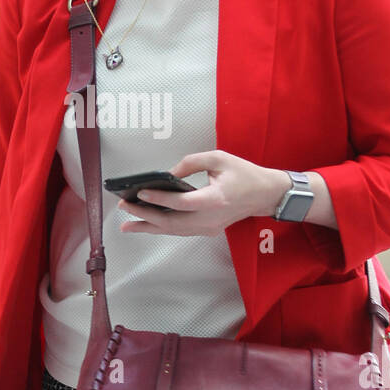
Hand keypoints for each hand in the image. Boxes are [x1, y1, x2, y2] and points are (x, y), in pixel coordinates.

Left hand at [116, 149, 281, 237]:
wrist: (265, 194)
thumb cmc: (244, 174)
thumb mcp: (219, 158)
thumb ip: (191, 163)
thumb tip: (167, 173)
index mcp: (216, 199)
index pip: (181, 203)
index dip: (159, 198)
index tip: (140, 191)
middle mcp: (211, 218)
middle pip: (172, 223)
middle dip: (145, 216)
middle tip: (124, 207)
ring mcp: (209, 227)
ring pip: (174, 231)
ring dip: (149, 227)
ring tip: (127, 224)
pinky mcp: (208, 230)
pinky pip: (180, 231)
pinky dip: (162, 228)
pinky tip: (147, 225)